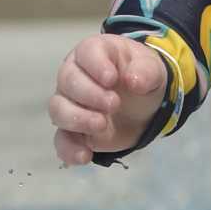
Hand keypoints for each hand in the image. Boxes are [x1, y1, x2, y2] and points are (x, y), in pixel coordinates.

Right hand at [50, 33, 170, 167]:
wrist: (145, 105)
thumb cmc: (142, 77)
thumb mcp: (151, 69)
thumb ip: (145, 72)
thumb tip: (133, 81)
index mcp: (94, 53)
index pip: (86, 53)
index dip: (96, 66)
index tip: (112, 79)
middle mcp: (75, 75)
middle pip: (67, 81)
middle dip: (89, 95)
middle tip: (115, 104)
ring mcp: (71, 104)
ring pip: (58, 110)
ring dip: (78, 119)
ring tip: (102, 125)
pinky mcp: (74, 130)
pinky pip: (62, 140)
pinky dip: (69, 149)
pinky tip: (85, 156)